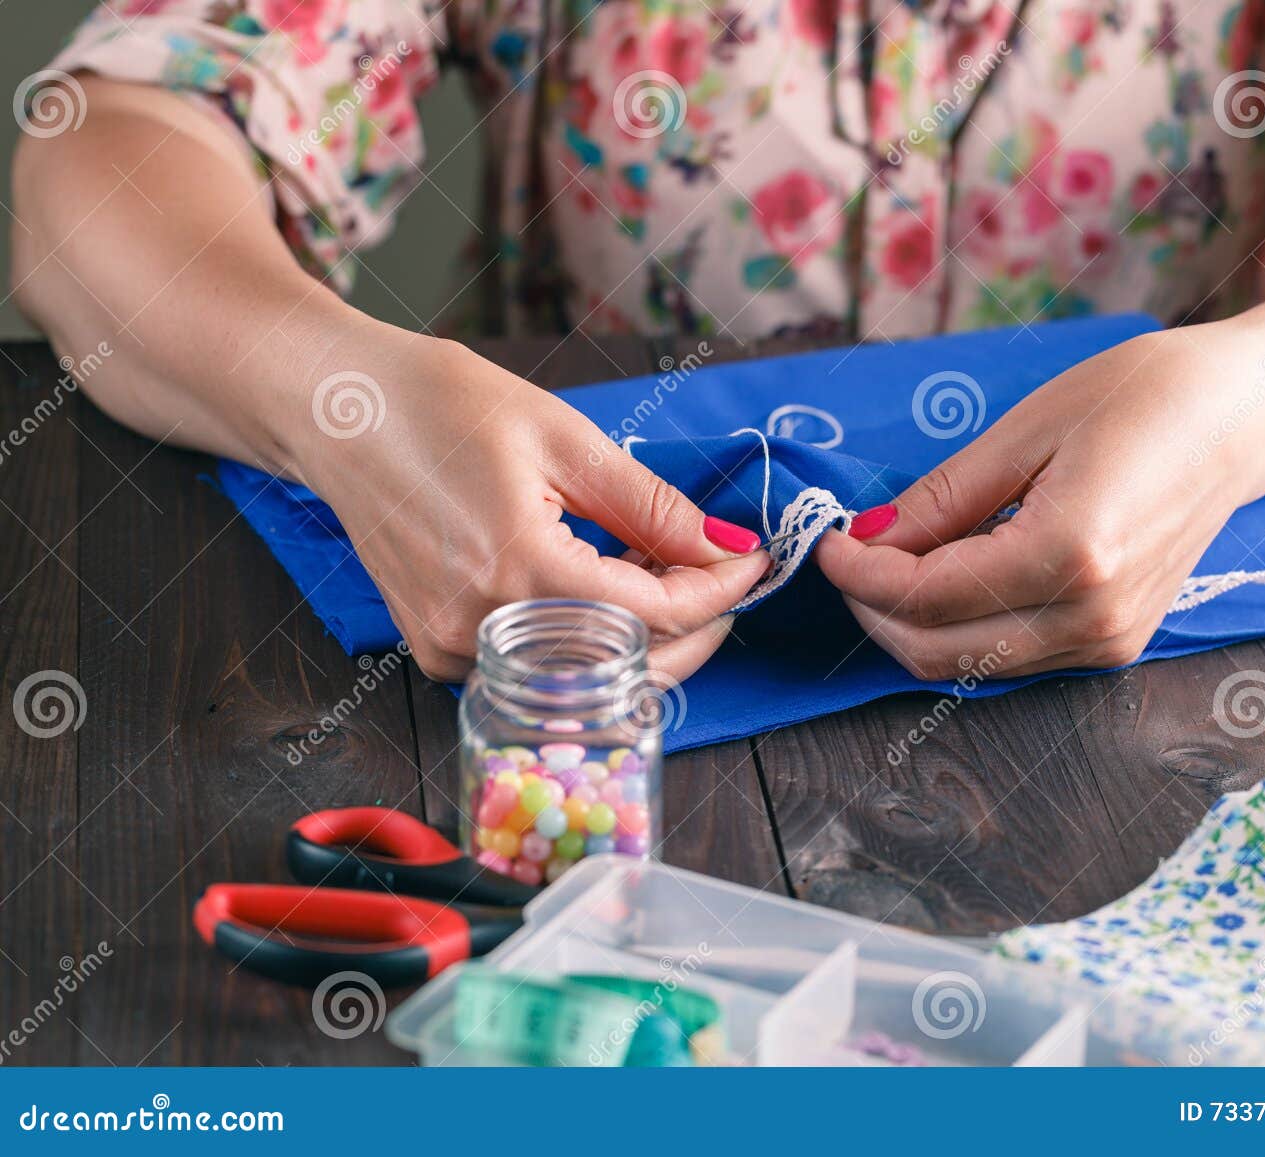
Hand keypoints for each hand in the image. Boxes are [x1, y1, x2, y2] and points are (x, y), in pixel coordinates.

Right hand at [288, 322, 768, 681]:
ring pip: (585, 674)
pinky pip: (539, 663)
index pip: (655, 616)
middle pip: (627, 667)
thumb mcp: (565, 440)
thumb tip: (725, 548)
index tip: (752, 560)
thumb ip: (652, 507)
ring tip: (655, 563)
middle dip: (693, 625)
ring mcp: (453, 649)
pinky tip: (599, 578)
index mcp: (518, 569)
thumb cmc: (440, 406)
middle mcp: (481, 628)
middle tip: (720, 573)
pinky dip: (585, 634)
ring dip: (641, 631)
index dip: (718, 591)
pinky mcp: (437, 651)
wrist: (339, 412)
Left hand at [814, 323, 1264, 678]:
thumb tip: (868, 539)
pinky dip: (960, 627)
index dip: (860, 576)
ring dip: (912, 623)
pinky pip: (1008, 657)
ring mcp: (1108, 641)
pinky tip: (951, 571)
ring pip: (967, 667)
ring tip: (895, 557)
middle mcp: (1093, 616)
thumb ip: (944, 499)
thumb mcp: (1028, 429)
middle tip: (852, 551)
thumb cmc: (1148, 396)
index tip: (828, 539)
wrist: (1246, 419)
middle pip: (937, 651)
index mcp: (1074, 554)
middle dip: (874, 610)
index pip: (927, 597)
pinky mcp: (1113, 644)